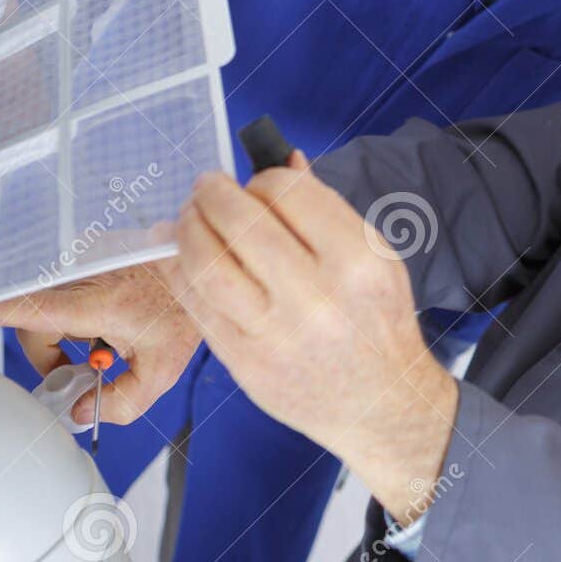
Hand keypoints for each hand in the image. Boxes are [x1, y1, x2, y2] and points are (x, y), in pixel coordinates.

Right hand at [0, 251, 198, 426]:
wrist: (206, 267)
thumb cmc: (184, 310)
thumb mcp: (161, 371)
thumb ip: (120, 403)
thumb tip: (79, 412)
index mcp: (98, 303)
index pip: (32, 308)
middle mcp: (86, 277)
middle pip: (34, 321)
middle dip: (47, 355)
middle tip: (77, 373)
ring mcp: (87, 263)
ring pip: (48, 307)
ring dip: (66, 334)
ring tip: (105, 344)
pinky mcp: (90, 255)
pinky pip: (65, 291)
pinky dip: (78, 314)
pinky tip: (111, 321)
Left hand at [174, 157, 457, 525]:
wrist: (379, 402)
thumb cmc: (376, 321)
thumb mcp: (373, 256)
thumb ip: (325, 208)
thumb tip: (282, 159)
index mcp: (355, 261)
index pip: (286, 192)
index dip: (261, 179)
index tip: (256, 185)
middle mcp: (315, 297)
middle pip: (239, 221)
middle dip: (212, 193)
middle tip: (206, 188)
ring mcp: (274, 334)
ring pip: (206, 263)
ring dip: (187, 228)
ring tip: (189, 218)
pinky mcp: (244, 362)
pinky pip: (195, 304)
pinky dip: (182, 271)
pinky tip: (186, 258)